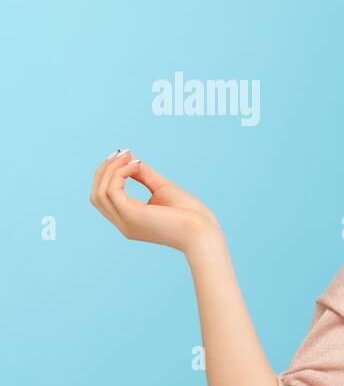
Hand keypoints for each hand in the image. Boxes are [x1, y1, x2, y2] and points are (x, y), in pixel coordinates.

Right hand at [89, 149, 221, 253]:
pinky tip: (135, 165)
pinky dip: (120, 174)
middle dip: (104, 171)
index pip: (105, 198)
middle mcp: (123, 224)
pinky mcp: (131, 215)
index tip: (123, 157)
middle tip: (121, 152)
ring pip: (100, 192)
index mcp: (130, 220)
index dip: (108, 176)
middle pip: (97, 195)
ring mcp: (125, 222)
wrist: (204, 232)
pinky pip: (112, 190)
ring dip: (111, 170)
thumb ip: (144, 176)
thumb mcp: (162, 189)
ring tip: (127, 156)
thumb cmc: (191, 214)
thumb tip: (130, 161)